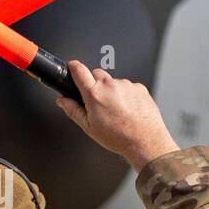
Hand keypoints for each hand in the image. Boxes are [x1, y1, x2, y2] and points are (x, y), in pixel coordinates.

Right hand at [55, 61, 178, 170]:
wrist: (145, 141)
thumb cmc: (119, 137)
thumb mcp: (89, 127)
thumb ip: (73, 110)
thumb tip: (63, 101)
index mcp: (95, 94)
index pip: (79, 71)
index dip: (73, 67)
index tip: (72, 67)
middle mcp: (110, 86)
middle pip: (96, 74)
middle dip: (94, 84)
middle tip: (97, 102)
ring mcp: (126, 85)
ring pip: (113, 82)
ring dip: (111, 91)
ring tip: (117, 111)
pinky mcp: (139, 87)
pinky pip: (128, 87)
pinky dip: (126, 95)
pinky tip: (128, 110)